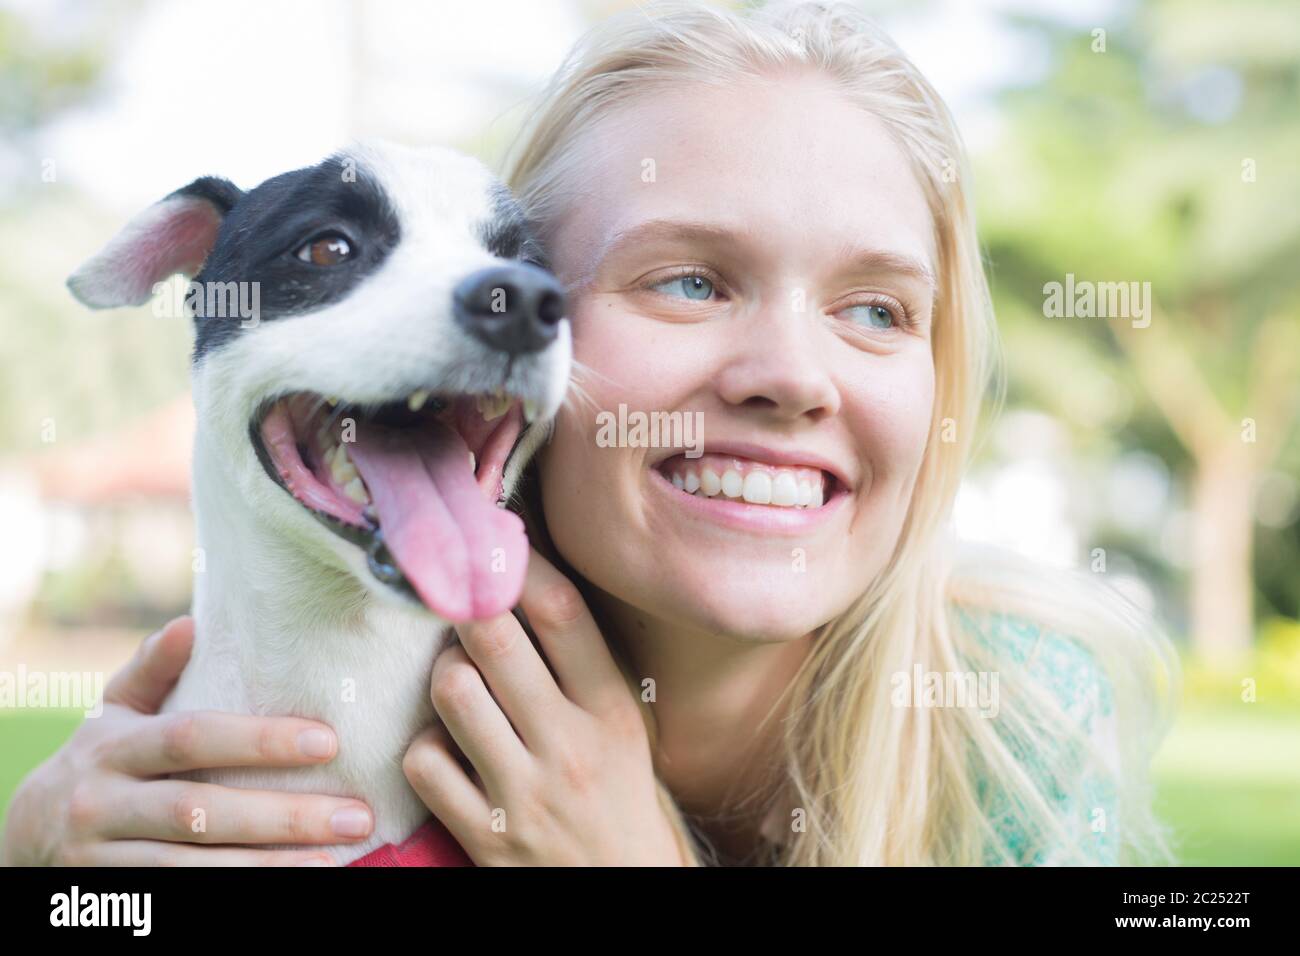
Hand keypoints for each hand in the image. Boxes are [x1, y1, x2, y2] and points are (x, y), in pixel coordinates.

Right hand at [1, 617, 373, 865]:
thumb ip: (152, 669)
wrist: (25, 837)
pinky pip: (186, 898)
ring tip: (337, 859)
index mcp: (114, 747)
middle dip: (284, 815)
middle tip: (356, 814)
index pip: (192, 739)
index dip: (259, 740)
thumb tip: (190, 623)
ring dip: (271, 866)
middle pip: (202, 811)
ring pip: (196, 866)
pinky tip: (291, 885)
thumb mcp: (113, 713)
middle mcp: (104, 804)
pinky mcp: (117, 898)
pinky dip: (239, 893)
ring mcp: (105, 857)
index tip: (328, 741)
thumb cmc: (98, 761)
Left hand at [402, 549, 684, 865]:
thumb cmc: (616, 790)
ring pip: (452, 691)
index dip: (520, 565)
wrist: (622, 888)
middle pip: (496, 639)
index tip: (498, 542)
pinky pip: (424, 761)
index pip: (563, 613)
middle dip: (467, 606)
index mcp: (611, 711)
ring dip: (444, 674)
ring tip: (458, 677)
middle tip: (458, 597)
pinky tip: (445, 746)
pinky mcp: (484, 835)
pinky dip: (425, 744)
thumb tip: (523, 575)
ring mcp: (523, 793)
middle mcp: (570, 746)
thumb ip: (582, 661)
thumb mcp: (622, 724)